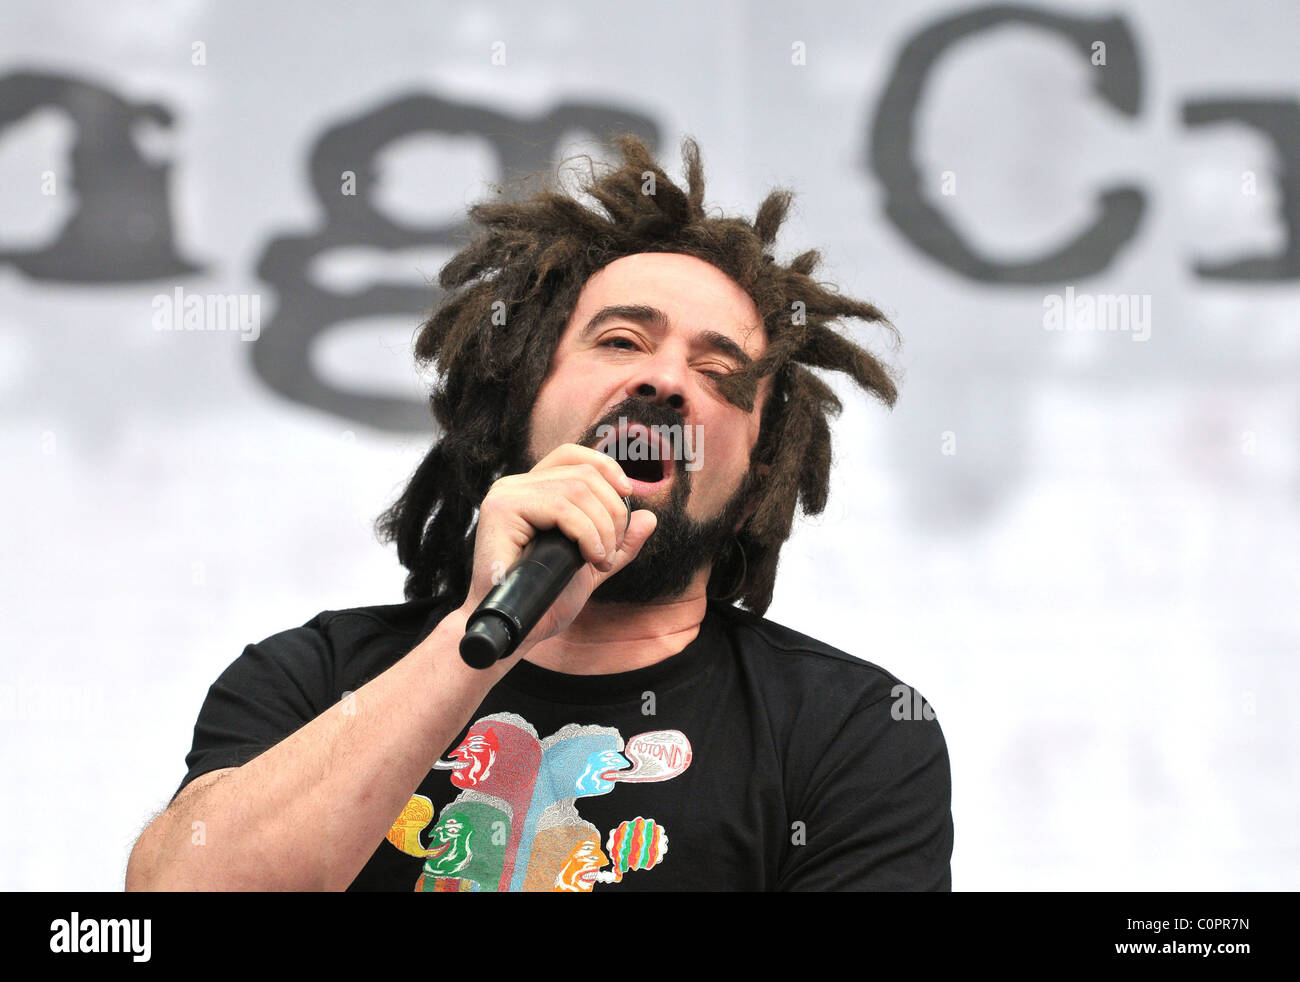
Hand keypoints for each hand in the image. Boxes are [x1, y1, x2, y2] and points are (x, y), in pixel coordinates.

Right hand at [459, 444, 657, 653]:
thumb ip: (619, 543)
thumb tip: (650, 518)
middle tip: (612, 550)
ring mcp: (506, 495)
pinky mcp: (502, 509)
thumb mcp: (592, 566)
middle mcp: (516, 486)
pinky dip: (588, 533)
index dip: (605, 466)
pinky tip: (591, 557)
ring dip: (603, 527)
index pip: (571, 455)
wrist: (516, 629)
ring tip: (601, 559)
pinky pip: (561, 508)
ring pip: (576, 489)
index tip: (628, 493)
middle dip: (613, 511)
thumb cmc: (546, 600)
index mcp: (532, 491)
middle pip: (582, 474)